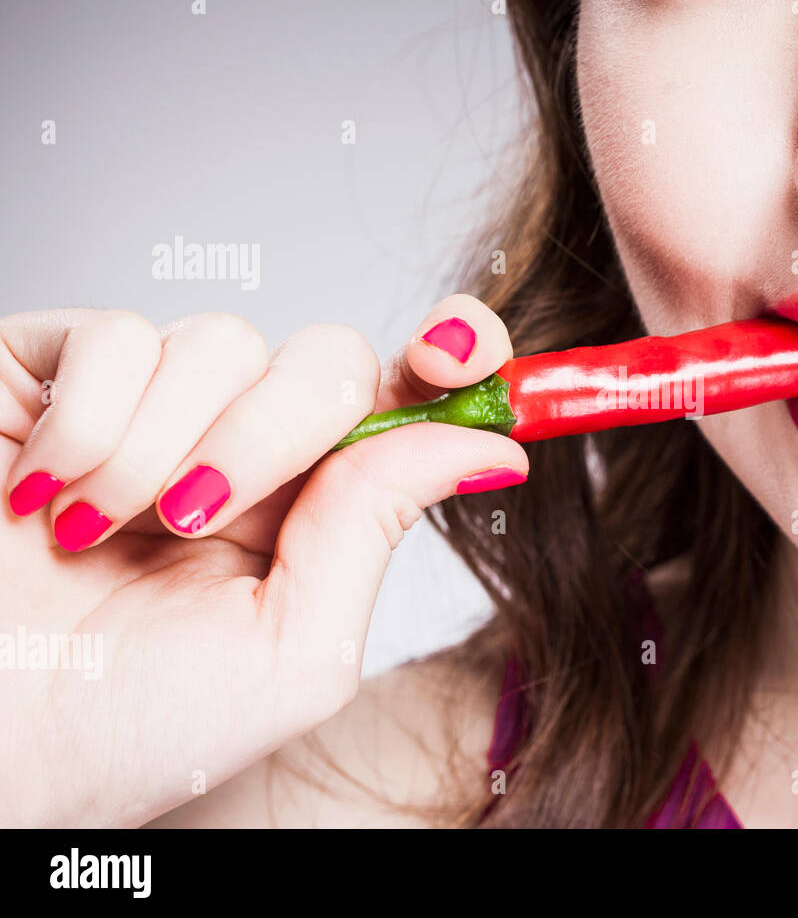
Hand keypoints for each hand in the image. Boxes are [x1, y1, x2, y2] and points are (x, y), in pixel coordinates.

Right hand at [0, 296, 525, 825]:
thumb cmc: (133, 723)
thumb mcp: (294, 649)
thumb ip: (380, 527)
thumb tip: (492, 446)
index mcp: (310, 506)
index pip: (401, 396)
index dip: (450, 353)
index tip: (457, 356)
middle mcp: (241, 443)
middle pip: (326, 359)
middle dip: (274, 435)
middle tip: (195, 518)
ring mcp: (153, 403)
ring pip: (224, 342)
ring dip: (166, 448)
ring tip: (96, 531)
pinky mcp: (55, 372)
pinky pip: (118, 335)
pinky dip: (90, 421)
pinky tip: (44, 492)